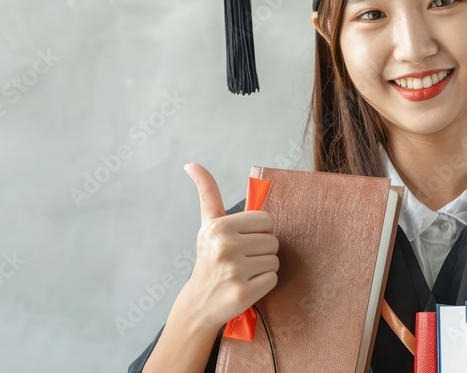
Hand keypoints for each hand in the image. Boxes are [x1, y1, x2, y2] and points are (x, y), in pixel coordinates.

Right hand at [174, 162, 279, 331]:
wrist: (199, 302)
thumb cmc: (209, 258)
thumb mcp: (207, 224)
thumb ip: (207, 192)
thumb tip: (192, 163)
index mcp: (219, 226)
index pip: (265, 220)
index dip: (259, 231)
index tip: (243, 240)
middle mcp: (225, 246)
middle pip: (273, 241)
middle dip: (261, 251)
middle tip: (241, 260)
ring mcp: (234, 270)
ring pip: (274, 260)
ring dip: (263, 268)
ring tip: (243, 273)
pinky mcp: (244, 292)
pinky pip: (273, 280)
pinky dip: (263, 285)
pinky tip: (246, 286)